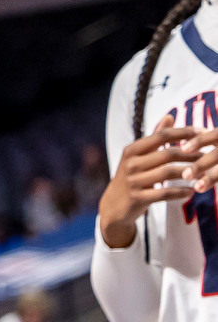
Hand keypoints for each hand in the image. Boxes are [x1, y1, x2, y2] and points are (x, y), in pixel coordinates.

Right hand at [99, 126, 212, 246]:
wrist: (114, 205)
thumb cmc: (132, 176)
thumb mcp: (139, 156)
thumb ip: (155, 137)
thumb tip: (170, 116)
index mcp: (132, 150)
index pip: (161, 136)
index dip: (184, 133)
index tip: (204, 132)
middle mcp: (131, 163)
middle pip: (167, 154)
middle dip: (192, 154)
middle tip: (210, 156)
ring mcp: (133, 181)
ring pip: (167, 173)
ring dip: (189, 173)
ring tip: (205, 174)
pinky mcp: (137, 197)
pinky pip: (164, 193)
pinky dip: (180, 192)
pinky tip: (192, 191)